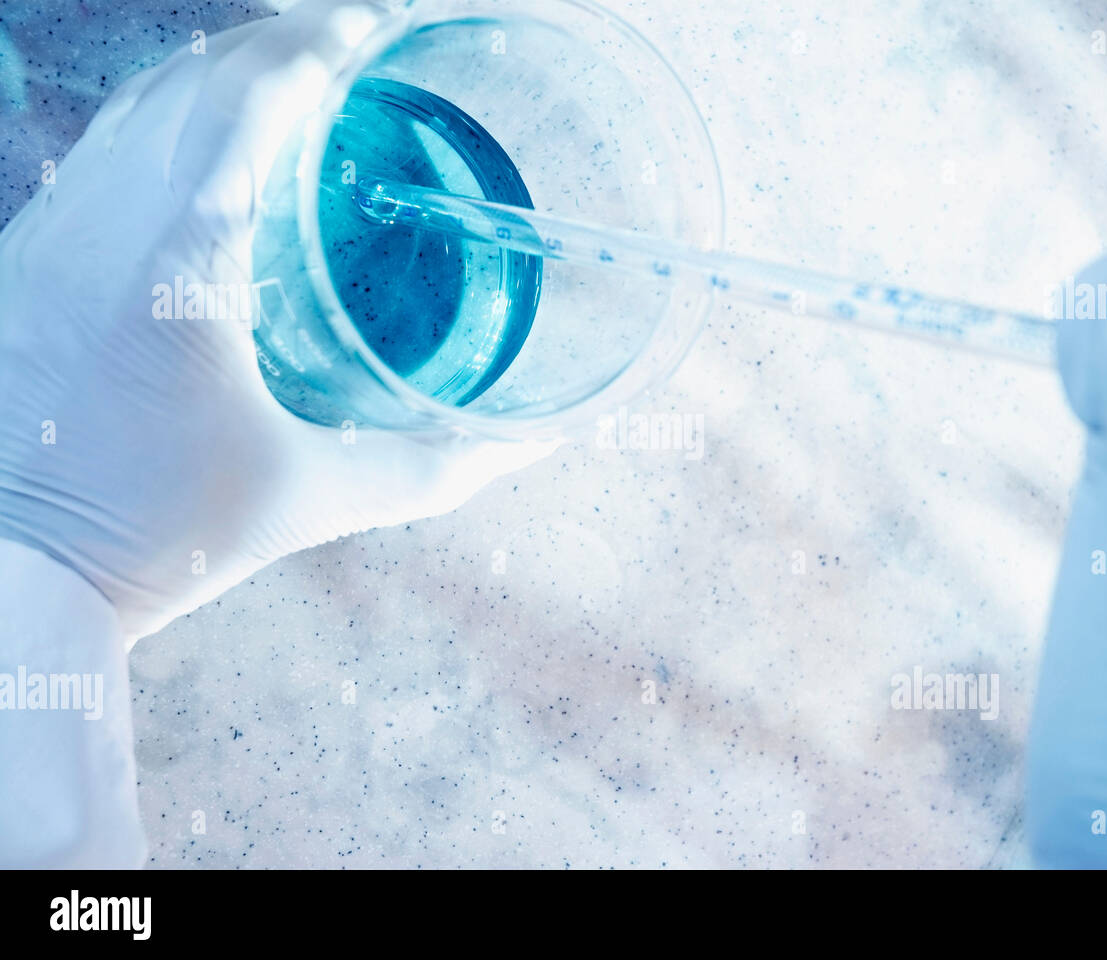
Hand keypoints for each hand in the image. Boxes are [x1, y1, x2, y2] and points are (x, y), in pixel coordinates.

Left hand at [0, 0, 558, 641]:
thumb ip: (425, 469)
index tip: (370, 23)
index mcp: (183, 265)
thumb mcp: (310, 498)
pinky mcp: (26, 265)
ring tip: (283, 75)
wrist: (16, 575)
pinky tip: (199, 145)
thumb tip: (520, 448)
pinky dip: (160, 123)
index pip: (250, 103)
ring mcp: (52, 238)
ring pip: (134, 108)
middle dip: (272, 44)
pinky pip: (97, 153)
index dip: (315, 45)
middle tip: (343, 43)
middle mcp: (104, 227)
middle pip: (190, 82)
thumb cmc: (159, 536)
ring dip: (212, 76)